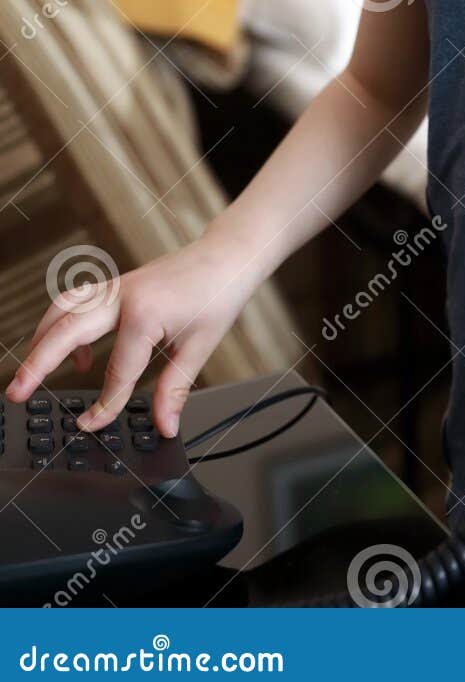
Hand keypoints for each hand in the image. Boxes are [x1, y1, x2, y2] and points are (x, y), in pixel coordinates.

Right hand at [3, 234, 262, 438]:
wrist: (227, 256)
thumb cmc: (218, 295)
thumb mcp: (200, 348)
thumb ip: (174, 389)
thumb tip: (164, 425)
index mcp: (144, 314)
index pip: (116, 370)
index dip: (104, 405)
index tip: (90, 425)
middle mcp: (122, 296)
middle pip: (67, 330)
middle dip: (38, 363)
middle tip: (16, 393)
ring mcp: (116, 287)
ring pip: (63, 310)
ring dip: (42, 340)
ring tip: (30, 373)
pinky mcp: (117, 287)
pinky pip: (77, 303)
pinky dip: (62, 326)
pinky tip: (77, 357)